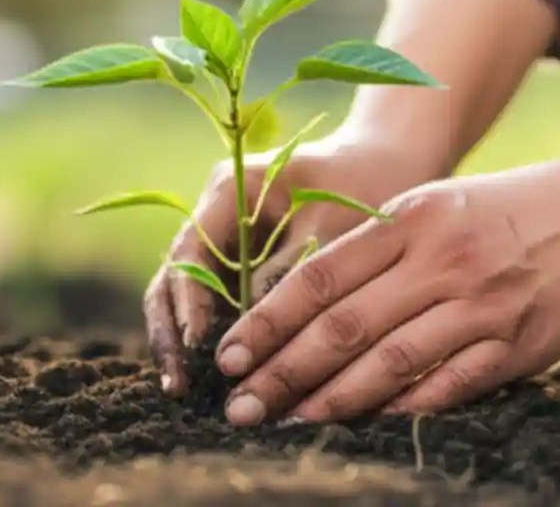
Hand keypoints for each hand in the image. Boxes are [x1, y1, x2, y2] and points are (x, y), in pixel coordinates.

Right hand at [146, 133, 447, 395]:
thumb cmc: (363, 188)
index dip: (190, 302)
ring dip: (183, 342)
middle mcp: (215, 216)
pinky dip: (215, 339)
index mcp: (229, 191)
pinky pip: (215, 307)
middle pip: (174, 277)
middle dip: (172, 331)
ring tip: (183, 391)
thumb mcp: (329, 227)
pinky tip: (217, 380)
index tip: (200, 347)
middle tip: (177, 384)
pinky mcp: (238, 268)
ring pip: (185, 297)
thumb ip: (288, 273)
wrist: (387, 169)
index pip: (191, 251)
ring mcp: (223, 243)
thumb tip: (251, 332)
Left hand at [212, 159, 559, 424]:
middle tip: (240, 406)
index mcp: (409, 220)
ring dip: (331, 400)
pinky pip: (448, 385)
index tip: (228, 355)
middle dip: (282, 371)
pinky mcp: (514, 344)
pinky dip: (403, 409)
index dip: (267, 321)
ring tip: (288, 423)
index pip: (319, 278)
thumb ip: (376, 249)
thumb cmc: (505, 209)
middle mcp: (438, 261)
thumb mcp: (434, 205)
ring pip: (388, 363)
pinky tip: (366, 424)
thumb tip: (304, 306)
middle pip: (342, 327)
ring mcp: (478, 305)